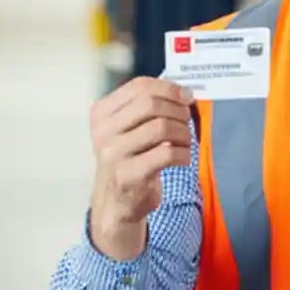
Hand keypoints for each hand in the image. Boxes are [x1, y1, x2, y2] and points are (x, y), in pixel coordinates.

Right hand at [87, 77, 194, 259]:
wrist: (117, 202)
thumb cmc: (130, 158)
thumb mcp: (129, 128)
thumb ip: (150, 107)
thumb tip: (185, 93)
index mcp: (102, 113)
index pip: (140, 87)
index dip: (170, 88)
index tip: (187, 97)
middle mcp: (103, 131)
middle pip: (151, 104)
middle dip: (178, 110)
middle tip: (187, 121)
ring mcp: (113, 154)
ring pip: (161, 127)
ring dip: (183, 133)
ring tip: (185, 142)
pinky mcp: (128, 175)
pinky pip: (167, 154)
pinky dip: (184, 154)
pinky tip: (183, 158)